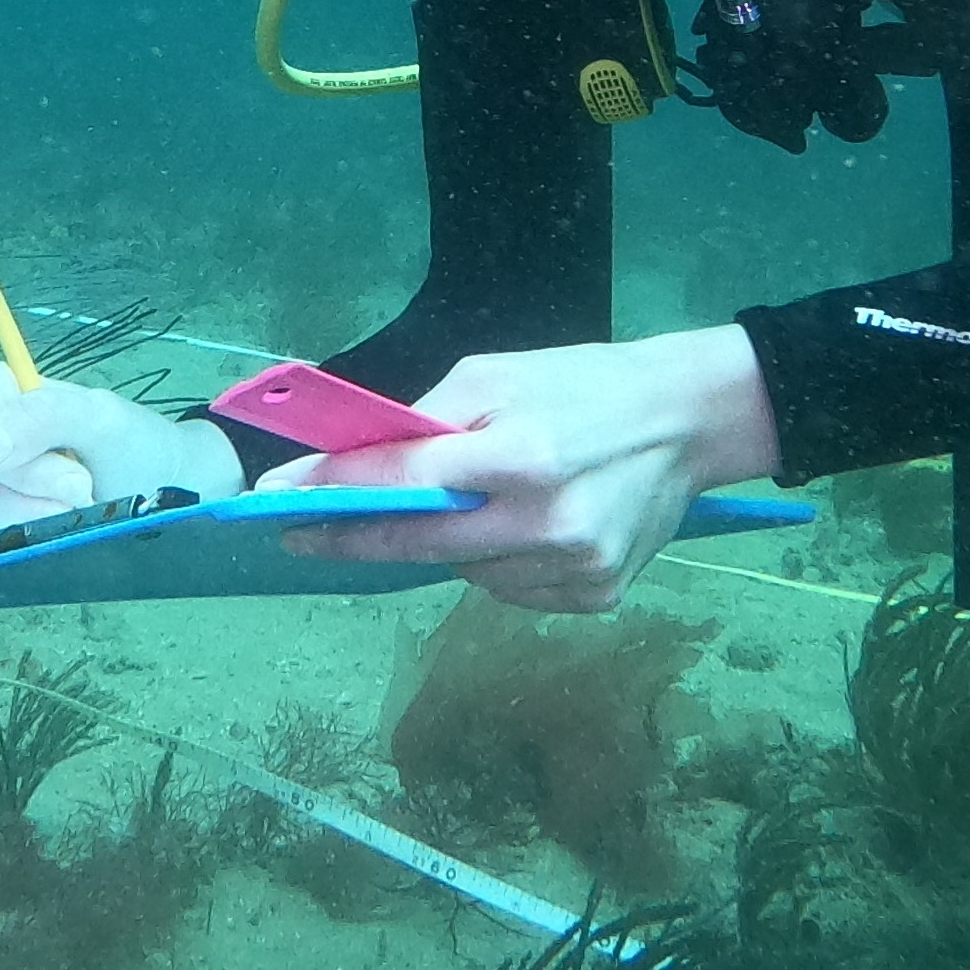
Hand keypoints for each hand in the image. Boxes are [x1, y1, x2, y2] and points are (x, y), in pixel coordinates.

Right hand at [0, 364, 242, 538]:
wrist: (158, 496)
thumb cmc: (132, 446)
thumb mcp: (102, 419)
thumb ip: (45, 417)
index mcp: (10, 392)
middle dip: (29, 480)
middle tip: (80, 484)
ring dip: (27, 511)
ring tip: (75, 503)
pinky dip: (11, 536)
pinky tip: (49, 527)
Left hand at [261, 325, 780, 612]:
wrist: (692, 419)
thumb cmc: (588, 382)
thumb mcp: (503, 372)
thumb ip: (430, 419)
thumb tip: (359, 460)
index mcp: (526, 454)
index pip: (406, 483)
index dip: (334, 491)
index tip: (277, 498)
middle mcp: (547, 523)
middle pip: (420, 546)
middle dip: (355, 536)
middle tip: (305, 531)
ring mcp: (574, 570)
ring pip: (465, 572)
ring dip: (445, 543)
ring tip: (476, 501)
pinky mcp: (595, 596)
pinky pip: (511, 590)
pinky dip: (497, 561)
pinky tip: (524, 525)